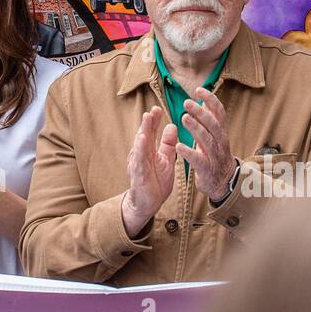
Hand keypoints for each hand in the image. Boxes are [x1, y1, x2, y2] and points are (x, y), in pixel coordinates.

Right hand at [121, 106, 177, 237]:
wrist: (148, 204)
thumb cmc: (156, 182)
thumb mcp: (166, 160)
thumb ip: (168, 144)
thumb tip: (172, 126)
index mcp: (148, 150)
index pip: (151, 132)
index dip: (154, 120)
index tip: (158, 108)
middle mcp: (141, 154)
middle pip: (144, 134)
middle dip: (148, 121)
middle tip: (153, 109)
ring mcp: (138, 163)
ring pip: (140, 144)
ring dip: (143, 130)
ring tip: (147, 118)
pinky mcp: (138, 174)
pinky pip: (139, 160)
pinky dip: (140, 149)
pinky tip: (142, 139)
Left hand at [175, 87, 236, 201]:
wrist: (224, 182)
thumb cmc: (215, 154)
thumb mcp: (215, 136)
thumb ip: (210, 119)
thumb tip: (205, 100)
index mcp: (221, 132)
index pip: (219, 112)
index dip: (211, 100)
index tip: (198, 90)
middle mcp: (220, 142)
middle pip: (213, 124)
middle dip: (201, 113)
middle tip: (186, 102)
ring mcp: (215, 156)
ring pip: (207, 140)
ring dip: (196, 128)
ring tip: (184, 118)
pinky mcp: (207, 170)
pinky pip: (199, 161)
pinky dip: (189, 153)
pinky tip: (179, 146)